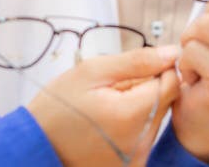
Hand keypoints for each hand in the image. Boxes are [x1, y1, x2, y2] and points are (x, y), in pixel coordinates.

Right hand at [28, 46, 179, 166]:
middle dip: (146, 87)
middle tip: (114, 86)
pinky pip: (145, 137)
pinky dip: (132, 125)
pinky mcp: (132, 166)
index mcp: (130, 116)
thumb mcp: (92, 72)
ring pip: (156, 119)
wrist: (36, 144)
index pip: (171, 85)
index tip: (138, 66)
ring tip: (108, 105)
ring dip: (139, 106)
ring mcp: (136, 159)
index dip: (160, 69)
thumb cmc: (58, 105)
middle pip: (164, 103)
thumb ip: (137, 61)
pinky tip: (108, 122)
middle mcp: (139, 144)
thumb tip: (172, 53)